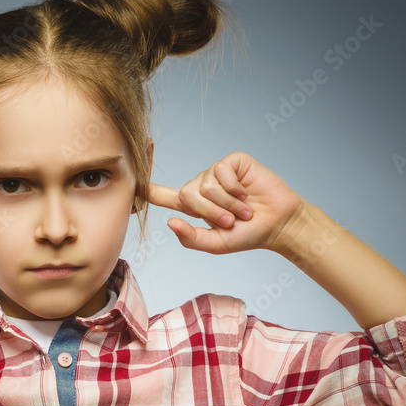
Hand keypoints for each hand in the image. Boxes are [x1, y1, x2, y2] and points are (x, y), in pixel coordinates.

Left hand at [147, 151, 304, 254]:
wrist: (277, 225)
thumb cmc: (247, 235)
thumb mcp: (215, 244)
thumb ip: (191, 238)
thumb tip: (169, 222)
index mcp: (192, 206)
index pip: (161, 194)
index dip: (145, 186)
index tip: (128, 174)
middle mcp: (201, 186)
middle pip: (186, 195)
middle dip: (210, 213)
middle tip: (230, 221)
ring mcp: (216, 172)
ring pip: (205, 186)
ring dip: (227, 204)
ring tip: (242, 210)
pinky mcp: (232, 162)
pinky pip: (221, 172)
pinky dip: (234, 189)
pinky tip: (246, 193)